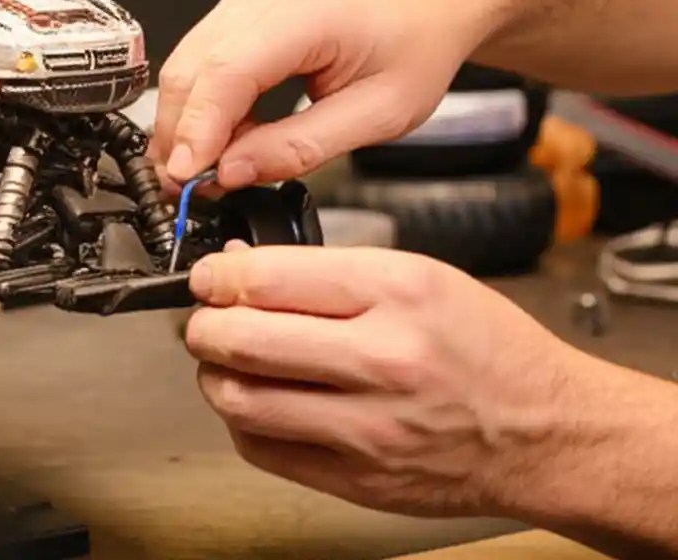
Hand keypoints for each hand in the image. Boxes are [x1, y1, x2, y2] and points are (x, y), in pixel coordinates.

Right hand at [151, 0, 506, 188]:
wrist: (428, 2)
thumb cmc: (415, 45)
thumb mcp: (376, 115)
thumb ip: (298, 148)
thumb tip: (232, 171)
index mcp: (303, 13)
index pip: (225, 74)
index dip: (197, 131)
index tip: (185, 178)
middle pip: (189, 71)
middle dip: (180, 137)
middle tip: (187, 190)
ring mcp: (244, 0)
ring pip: (185, 69)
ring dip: (186, 126)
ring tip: (209, 171)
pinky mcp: (238, 13)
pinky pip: (200, 63)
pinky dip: (202, 109)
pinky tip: (222, 140)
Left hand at [183, 242, 603, 517]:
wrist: (546, 435)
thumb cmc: (488, 352)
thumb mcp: (423, 279)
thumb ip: (331, 274)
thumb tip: (242, 272)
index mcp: (399, 294)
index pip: (270, 278)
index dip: (217, 277)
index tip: (206, 278)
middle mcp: (382, 360)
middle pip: (242, 340)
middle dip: (204, 325)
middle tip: (205, 320)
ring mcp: (367, 427)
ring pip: (240, 399)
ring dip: (214, 375)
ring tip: (225, 361)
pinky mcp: (357, 478)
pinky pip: (262, 449)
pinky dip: (243, 422)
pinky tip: (259, 403)